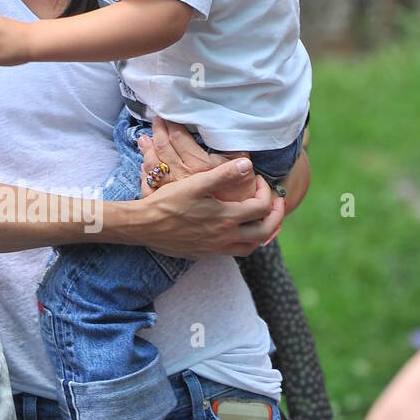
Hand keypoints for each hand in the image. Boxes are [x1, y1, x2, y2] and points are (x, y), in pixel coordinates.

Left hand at [137, 117, 255, 201]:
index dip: (172, 125)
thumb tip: (225, 129)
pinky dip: (144, 174)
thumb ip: (234, 149)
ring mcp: (171, 191)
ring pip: (153, 166)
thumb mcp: (243, 168)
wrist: (233, 226)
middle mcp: (181, 176)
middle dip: (158, 133)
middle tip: (156, 120)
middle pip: (163, 149)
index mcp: (198, 165)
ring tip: (144, 139)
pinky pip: (148, 186)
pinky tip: (143, 166)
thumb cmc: (239, 194)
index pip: (179, 138)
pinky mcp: (167, 203)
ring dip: (148, 151)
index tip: (168, 115)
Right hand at [138, 160, 283, 258]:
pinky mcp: (204, 253)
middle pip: (264, 232)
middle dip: (275, 217)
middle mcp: (224, 237)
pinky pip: (232, 251)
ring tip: (259, 219)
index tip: (258, 181)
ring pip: (250, 246)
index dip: (267, 193)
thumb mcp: (196, 183)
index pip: (261, 208)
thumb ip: (224, 174)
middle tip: (275, 204)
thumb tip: (248, 165)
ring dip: (260, 233)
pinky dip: (242, 241)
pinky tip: (234, 229)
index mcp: (226, 218)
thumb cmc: (168, 202)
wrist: (144, 225)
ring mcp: (214, 248)